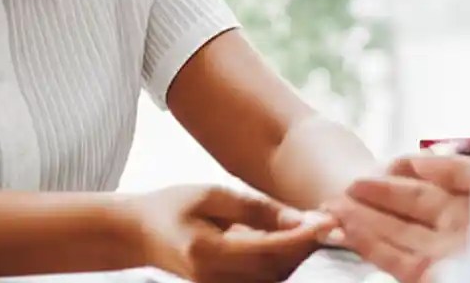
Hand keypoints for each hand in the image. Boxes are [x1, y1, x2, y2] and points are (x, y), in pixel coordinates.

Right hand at [128, 185, 335, 281]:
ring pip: (274, 281)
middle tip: (331, 223)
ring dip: (298, 258)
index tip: (329, 221)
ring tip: (316, 230)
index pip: (267, 250)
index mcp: (206, 252)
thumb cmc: (174, 206)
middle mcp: (213, 280)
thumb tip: (300, 218)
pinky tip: (292, 243)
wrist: (138, 234)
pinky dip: (282, 265)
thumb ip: (256, 207)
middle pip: (276, 271)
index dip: (302, 238)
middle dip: (307, 248)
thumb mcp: (212, 195)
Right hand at [321, 155, 469, 282]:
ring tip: (331, 206)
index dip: (392, 183)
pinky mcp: (433, 279)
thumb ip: (459, 170)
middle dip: (371, 203)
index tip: (361, 174)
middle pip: (406, 216)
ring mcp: (445, 258)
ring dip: (363, 222)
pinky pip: (397, 259)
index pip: (425, 195)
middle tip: (336, 192)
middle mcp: (458, 235)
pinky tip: (348, 227)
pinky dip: (370, 244)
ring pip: (396, 236)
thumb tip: (420, 162)